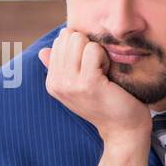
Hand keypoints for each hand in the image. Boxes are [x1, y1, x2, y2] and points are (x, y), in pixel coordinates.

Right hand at [38, 27, 149, 144]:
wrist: (123, 128)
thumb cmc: (105, 103)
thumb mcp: (77, 84)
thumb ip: (60, 66)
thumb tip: (43, 51)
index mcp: (52, 82)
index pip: (60, 40)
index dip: (80, 46)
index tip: (90, 66)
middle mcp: (56, 83)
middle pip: (68, 36)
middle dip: (87, 45)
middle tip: (97, 67)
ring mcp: (70, 83)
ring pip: (79, 40)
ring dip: (97, 51)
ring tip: (103, 71)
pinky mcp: (87, 83)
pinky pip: (93, 50)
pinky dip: (105, 57)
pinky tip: (108, 74)